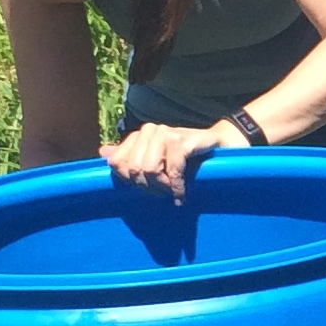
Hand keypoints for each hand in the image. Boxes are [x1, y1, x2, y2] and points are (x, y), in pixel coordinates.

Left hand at [99, 118, 242, 200]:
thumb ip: (130, 156)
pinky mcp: (182, 140)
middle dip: (150, 187)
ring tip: (173, 190)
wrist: (222, 145)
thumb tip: (103, 153)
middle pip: (133, 170)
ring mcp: (165, 133)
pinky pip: (171, 169)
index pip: (117, 164)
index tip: (150, 189)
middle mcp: (149, 130)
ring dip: (163, 187)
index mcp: (140, 135)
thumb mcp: (158, 160)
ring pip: (148, 170)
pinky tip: (181, 194)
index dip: (132, 182)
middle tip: (165, 192)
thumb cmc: (189, 157)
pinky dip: (177, 186)